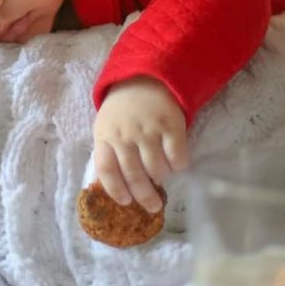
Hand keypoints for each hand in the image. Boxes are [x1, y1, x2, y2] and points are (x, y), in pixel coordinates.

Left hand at [92, 76, 187, 211]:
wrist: (145, 78)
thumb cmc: (124, 110)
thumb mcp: (107, 127)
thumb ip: (109, 152)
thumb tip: (117, 187)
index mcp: (105, 137)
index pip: (106, 170)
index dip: (115, 190)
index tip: (126, 202)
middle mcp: (125, 136)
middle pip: (134, 176)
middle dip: (144, 197)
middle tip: (153, 206)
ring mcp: (148, 131)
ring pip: (157, 169)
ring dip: (162, 177)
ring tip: (162, 173)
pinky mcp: (170, 126)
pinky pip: (177, 157)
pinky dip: (179, 165)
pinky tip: (176, 162)